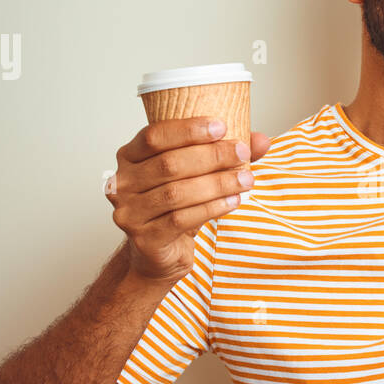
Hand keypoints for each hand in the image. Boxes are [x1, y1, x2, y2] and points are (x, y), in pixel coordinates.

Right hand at [107, 118, 270, 283]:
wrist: (157, 255)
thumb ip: (225, 155)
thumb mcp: (196, 176)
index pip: (154, 136)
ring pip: (177, 193)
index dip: (188, 130)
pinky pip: (182, 219)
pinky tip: (233, 201)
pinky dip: (212, 208)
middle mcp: (121, 183)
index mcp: (128, 157)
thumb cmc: (175, 208)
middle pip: (169, 164)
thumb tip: (263, 140)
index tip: (221, 127)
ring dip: (217, 184)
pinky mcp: (144, 238)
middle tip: (241, 154)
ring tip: (246, 180)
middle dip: (211, 157)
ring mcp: (129, 212)